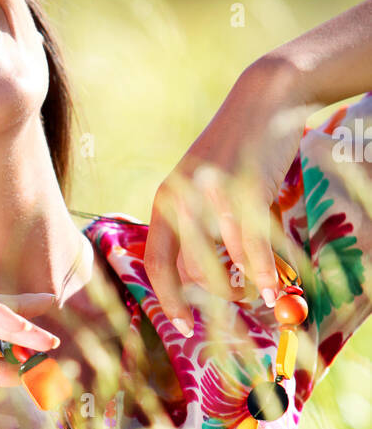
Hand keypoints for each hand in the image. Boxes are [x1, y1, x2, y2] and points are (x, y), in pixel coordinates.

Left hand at [143, 56, 308, 331]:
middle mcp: (182, 202)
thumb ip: (195, 228)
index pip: (156, 262)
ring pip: (222, 262)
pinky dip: (262, 273)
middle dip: (208, 300)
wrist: (263, 102)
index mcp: (165, 202)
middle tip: (225, 317)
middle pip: (188, 270)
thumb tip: (194, 278)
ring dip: (239, 288)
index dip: (167, 298)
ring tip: (256, 298)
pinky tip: (272, 289)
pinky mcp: (245, 192)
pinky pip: (252, 248)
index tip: (180, 326)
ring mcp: (212, 198)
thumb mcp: (202, 187)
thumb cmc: (233, 150)